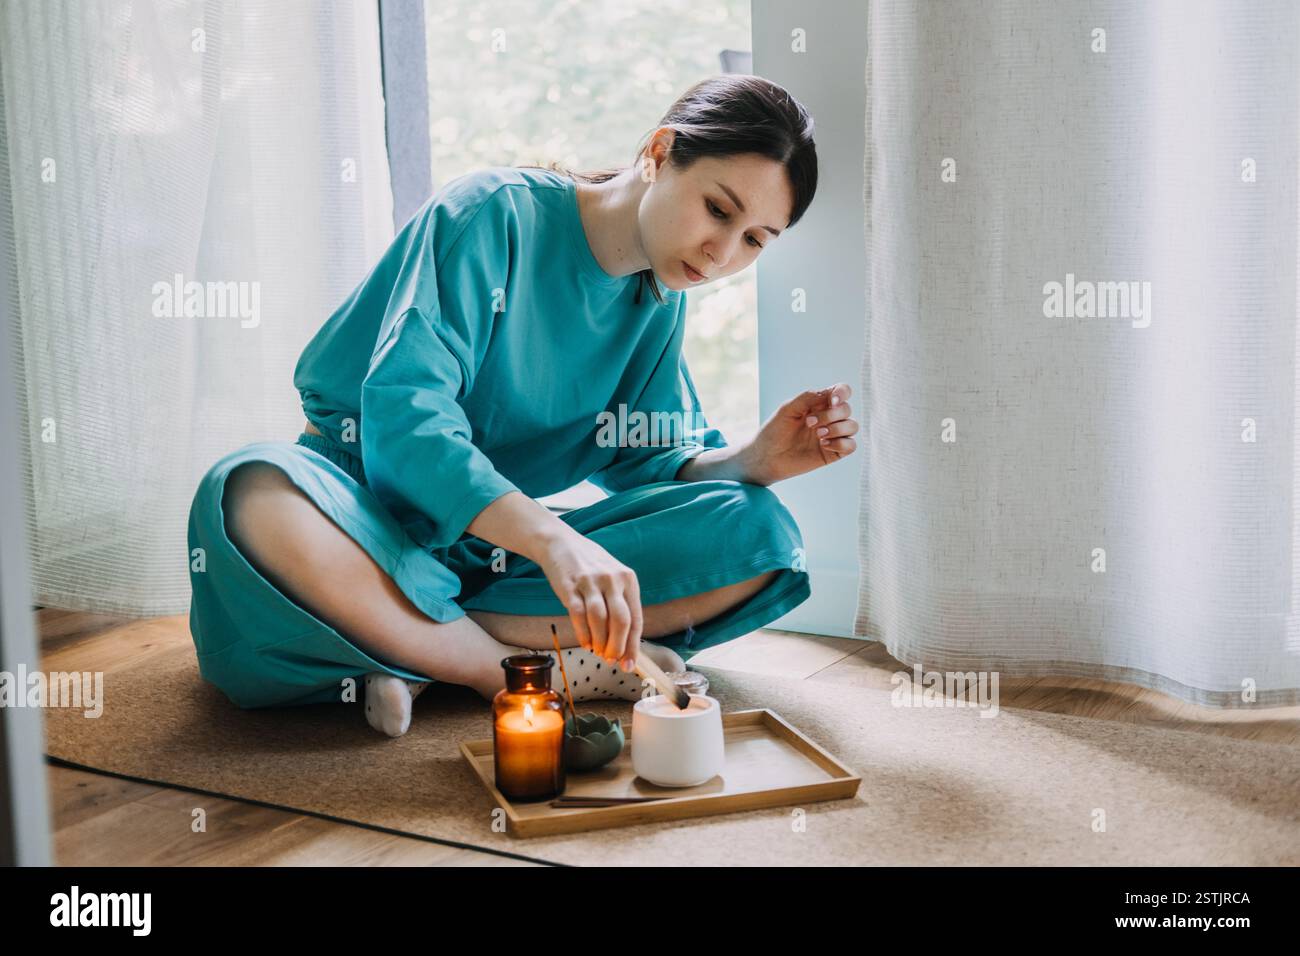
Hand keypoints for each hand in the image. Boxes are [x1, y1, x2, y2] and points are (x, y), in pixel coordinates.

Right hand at [537, 530, 642, 671]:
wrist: (561, 543)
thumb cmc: (590, 565)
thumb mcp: (613, 576)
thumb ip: (621, 603)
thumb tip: (624, 642)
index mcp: (628, 579)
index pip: (636, 618)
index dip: (633, 645)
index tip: (629, 663)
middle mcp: (612, 579)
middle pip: (621, 621)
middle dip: (617, 647)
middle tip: (612, 660)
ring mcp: (591, 582)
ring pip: (600, 620)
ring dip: (600, 642)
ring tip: (598, 652)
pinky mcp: (570, 586)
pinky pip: (579, 615)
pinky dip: (583, 634)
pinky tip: (585, 643)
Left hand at [743, 382, 858, 484]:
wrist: (767, 456)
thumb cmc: (775, 430)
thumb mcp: (788, 409)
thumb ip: (808, 397)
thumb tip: (830, 393)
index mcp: (819, 404)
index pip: (841, 392)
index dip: (842, 393)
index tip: (832, 401)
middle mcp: (829, 418)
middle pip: (847, 409)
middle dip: (831, 415)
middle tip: (809, 423)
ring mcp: (833, 435)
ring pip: (853, 426)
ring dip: (837, 428)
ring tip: (818, 435)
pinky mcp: (834, 452)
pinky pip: (851, 445)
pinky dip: (841, 443)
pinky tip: (823, 445)